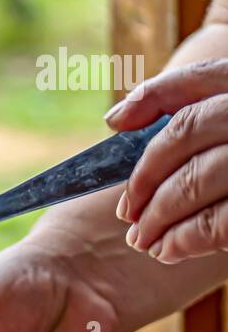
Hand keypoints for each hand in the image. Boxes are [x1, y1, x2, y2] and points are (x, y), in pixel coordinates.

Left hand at [107, 60, 227, 263]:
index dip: (152, 98)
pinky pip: (219, 221)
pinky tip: (167, 250)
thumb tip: (118, 120)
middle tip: (127, 211)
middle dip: (146, 174)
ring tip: (142, 239)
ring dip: (159, 214)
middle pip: (188, 131)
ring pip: (197, 178)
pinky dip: (185, 239)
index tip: (113, 124)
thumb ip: (202, 117)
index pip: (199, 81)